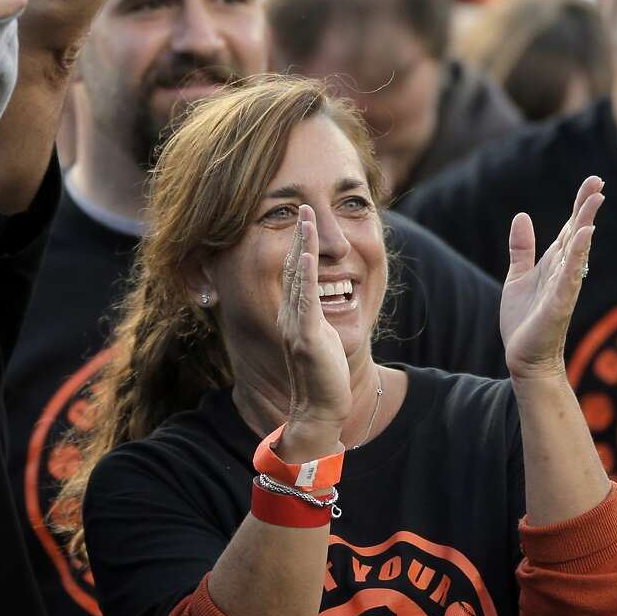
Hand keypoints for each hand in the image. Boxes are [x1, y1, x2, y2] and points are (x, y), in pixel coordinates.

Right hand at [275, 205, 351, 456]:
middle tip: (302, 206)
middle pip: (292, 266)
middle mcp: (289, 315)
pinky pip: (304, 300)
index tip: (303, 219)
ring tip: (305, 218)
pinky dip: (304, 275)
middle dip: (298, 234)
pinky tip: (304, 254)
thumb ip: (319, 316)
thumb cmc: (325, 376)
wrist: (320, 410)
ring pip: (297, 277)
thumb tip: (327, 297)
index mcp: (293, 315)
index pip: (295, 272)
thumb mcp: (322, 338)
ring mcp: (296, 325)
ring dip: (302, 244)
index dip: (299, 244)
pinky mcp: (306, 336)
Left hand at [501, 176, 603, 380]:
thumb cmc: (525, 319)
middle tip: (598, 183)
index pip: (570, 229)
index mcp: (553, 263)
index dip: (580, 206)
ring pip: (577, 252)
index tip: (593, 182)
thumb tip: (522, 216)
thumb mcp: (517, 275)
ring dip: (585, 227)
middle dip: (586, 208)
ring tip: (594, 202)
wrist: (525, 357)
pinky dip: (576, 258)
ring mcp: (563, 287)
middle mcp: (562, 272)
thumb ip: (521, 248)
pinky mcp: (558, 304)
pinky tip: (584, 239)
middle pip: (577, 234)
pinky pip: (569, 277)